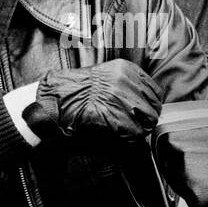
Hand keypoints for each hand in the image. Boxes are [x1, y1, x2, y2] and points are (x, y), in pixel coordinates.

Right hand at [28, 59, 163, 141]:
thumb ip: (126, 88)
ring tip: (126, 131)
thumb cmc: (75, 93)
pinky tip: (118, 135)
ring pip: (148, 120)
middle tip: (136, 126)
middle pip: (154, 106)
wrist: (52, 102)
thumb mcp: (104, 80)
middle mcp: (125, 80)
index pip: (155, 90)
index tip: (143, 113)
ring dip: (140, 129)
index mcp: (125, 69)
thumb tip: (147, 105)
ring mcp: (120, 97)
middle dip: (147, 118)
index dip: (151, 105)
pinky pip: (134, 132)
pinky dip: (130, 137)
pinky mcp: (114, 114)